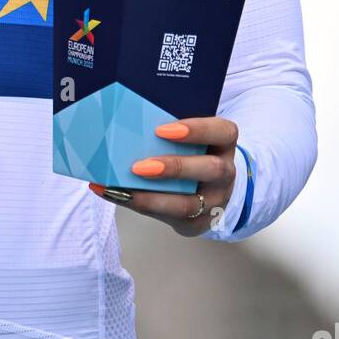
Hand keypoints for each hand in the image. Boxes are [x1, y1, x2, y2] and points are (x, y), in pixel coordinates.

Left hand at [88, 117, 238, 237]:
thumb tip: (128, 117)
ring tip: (121, 188)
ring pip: (188, 203)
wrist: (206, 186)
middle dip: (174, 167)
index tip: (162, 129)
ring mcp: (214, 200)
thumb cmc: (190, 149)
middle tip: (140, 166)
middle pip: (210, 170)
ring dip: (152, 196)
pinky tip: (114, 194)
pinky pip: (169, 217)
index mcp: (224, 142)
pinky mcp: (196, 222)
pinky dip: (138, 204)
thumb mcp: (189, 136)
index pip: (223, 132)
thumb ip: (170, 127)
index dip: (196, 130)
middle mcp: (225, 173)